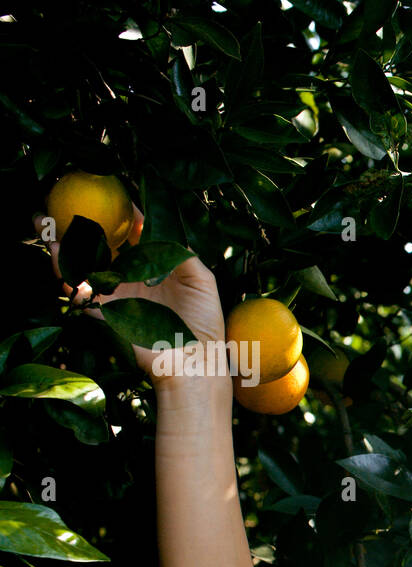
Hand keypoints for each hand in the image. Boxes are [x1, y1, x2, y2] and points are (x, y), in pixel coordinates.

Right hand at [41, 206, 226, 381]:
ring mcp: (117, 295)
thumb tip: (161, 231)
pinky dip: (67, 274)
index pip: (133, 236)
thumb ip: (183, 254)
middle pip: (100, 246)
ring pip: (83, 265)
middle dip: (79, 227)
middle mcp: (132, 278)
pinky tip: (59, 256)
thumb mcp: (202, 281)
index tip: (112, 197)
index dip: (122, 216)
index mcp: (153, 268)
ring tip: (47, 226)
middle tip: (62, 207)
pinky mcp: (106, 314)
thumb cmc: (203, 324)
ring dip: (64, 246)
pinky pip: (80, 291)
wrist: (194, 363)